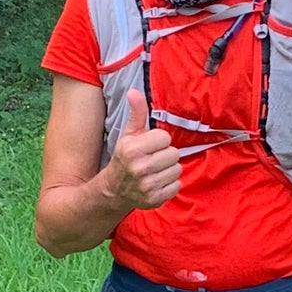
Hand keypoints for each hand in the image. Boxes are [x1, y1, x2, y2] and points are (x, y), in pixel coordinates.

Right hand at [105, 89, 181, 210]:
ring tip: (156, 170)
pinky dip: (170, 184)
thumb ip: (136, 114)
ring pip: (177, 169)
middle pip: (173, 154)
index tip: (150, 146)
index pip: (165, 138)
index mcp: (133, 150)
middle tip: (153, 159)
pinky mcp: (155, 199)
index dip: (159, 141)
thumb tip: (134, 92)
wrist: (114, 190)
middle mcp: (140, 168)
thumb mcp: (128, 135)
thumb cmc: (124, 159)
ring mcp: (148, 186)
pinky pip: (177, 185)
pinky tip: (158, 182)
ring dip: (169, 169)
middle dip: (165, 155)